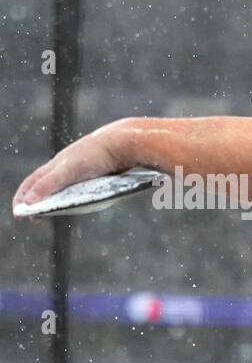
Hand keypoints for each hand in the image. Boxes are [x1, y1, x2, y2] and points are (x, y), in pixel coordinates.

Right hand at [11, 120, 130, 210]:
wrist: (123, 145)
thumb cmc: (94, 155)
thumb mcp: (68, 171)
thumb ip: (48, 185)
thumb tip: (27, 203)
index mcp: (55, 165)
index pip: (32, 182)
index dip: (23, 196)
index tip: (18, 212)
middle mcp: (66, 168)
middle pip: (47, 186)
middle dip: (38, 200)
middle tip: (35, 217)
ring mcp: (82, 173)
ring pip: (65, 189)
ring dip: (58, 201)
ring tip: (55, 213)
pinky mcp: (97, 177)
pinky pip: (83, 190)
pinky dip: (76, 198)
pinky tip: (80, 205)